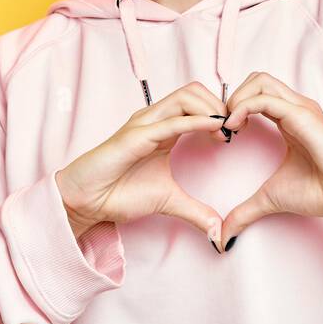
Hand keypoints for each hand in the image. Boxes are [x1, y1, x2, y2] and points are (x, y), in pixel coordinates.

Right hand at [55, 82, 228, 246]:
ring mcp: (144, 124)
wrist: (85, 201)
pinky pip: (171, 121)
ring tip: (224, 131)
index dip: (221, 112)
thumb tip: (219, 232)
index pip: (197, 102)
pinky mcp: (135, 136)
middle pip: (194, 91)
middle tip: (234, 129)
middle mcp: (155, 119)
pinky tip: (214, 129)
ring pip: (185, 97)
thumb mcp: (168, 202)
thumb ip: (196, 212)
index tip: (236, 133)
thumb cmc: (118, 193)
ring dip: (211, 109)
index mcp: (164, 128)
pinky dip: (196, 121)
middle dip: (220, 105)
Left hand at [219, 72, 322, 248]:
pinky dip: (243, 107)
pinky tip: (234, 128)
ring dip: (236, 99)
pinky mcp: (303, 116)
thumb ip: (245, 212)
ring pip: (260, 80)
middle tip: (223, 126)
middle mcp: (295, 108)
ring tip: (228, 126)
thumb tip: (222, 238)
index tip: (222, 134)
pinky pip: (266, 99)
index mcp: (290, 119)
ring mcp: (301, 109)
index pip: (256, 93)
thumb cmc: (320, 193)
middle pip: (256, 79)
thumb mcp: (271, 199)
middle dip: (232, 96)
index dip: (233, 107)